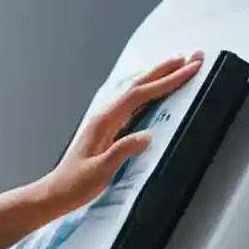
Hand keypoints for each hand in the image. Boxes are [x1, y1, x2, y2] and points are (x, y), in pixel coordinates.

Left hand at [40, 52, 204, 212]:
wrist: (57, 191)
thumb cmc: (76, 183)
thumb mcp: (100, 170)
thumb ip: (122, 152)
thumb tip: (147, 136)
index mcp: (104, 121)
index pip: (139, 94)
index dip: (165, 81)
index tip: (187, 69)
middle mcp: (105, 115)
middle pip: (138, 85)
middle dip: (166, 70)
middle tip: (191, 57)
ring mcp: (106, 120)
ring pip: (135, 90)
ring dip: (157, 76)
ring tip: (177, 65)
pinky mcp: (109, 128)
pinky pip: (132, 103)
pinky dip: (148, 91)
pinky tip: (153, 90)